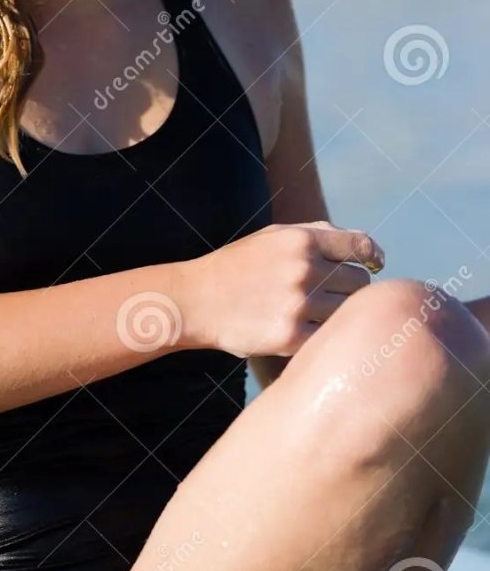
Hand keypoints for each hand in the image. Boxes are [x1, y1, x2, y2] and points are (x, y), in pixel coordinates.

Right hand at [186, 220, 384, 358]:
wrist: (196, 300)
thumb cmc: (239, 266)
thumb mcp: (273, 236)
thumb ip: (319, 234)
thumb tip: (367, 245)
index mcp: (301, 240)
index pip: (360, 247)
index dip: (371, 257)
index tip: (373, 265)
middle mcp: (304, 269)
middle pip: (359, 283)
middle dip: (349, 288)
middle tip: (329, 294)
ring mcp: (299, 304)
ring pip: (348, 312)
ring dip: (338, 313)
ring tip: (315, 312)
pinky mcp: (292, 336)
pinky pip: (329, 336)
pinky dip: (325, 335)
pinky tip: (309, 330)